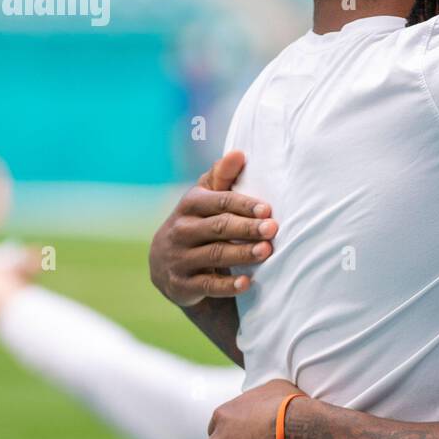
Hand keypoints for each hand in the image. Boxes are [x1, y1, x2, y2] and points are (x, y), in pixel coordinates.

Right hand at [149, 151, 276, 306]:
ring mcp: (179, 258)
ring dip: (242, 253)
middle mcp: (180, 230)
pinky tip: (247, 283)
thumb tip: (239, 153)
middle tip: (272, 229)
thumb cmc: (198, 223)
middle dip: (247, 228)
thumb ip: (222, 177)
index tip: (267, 209)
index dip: (243, 205)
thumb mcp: (205, 199)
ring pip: (215, 255)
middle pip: (218, 227)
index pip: (219, 201)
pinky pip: (207, 285)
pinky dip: (228, 285)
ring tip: (266, 251)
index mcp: (189, 205)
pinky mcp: (181, 285)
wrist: (167, 264)